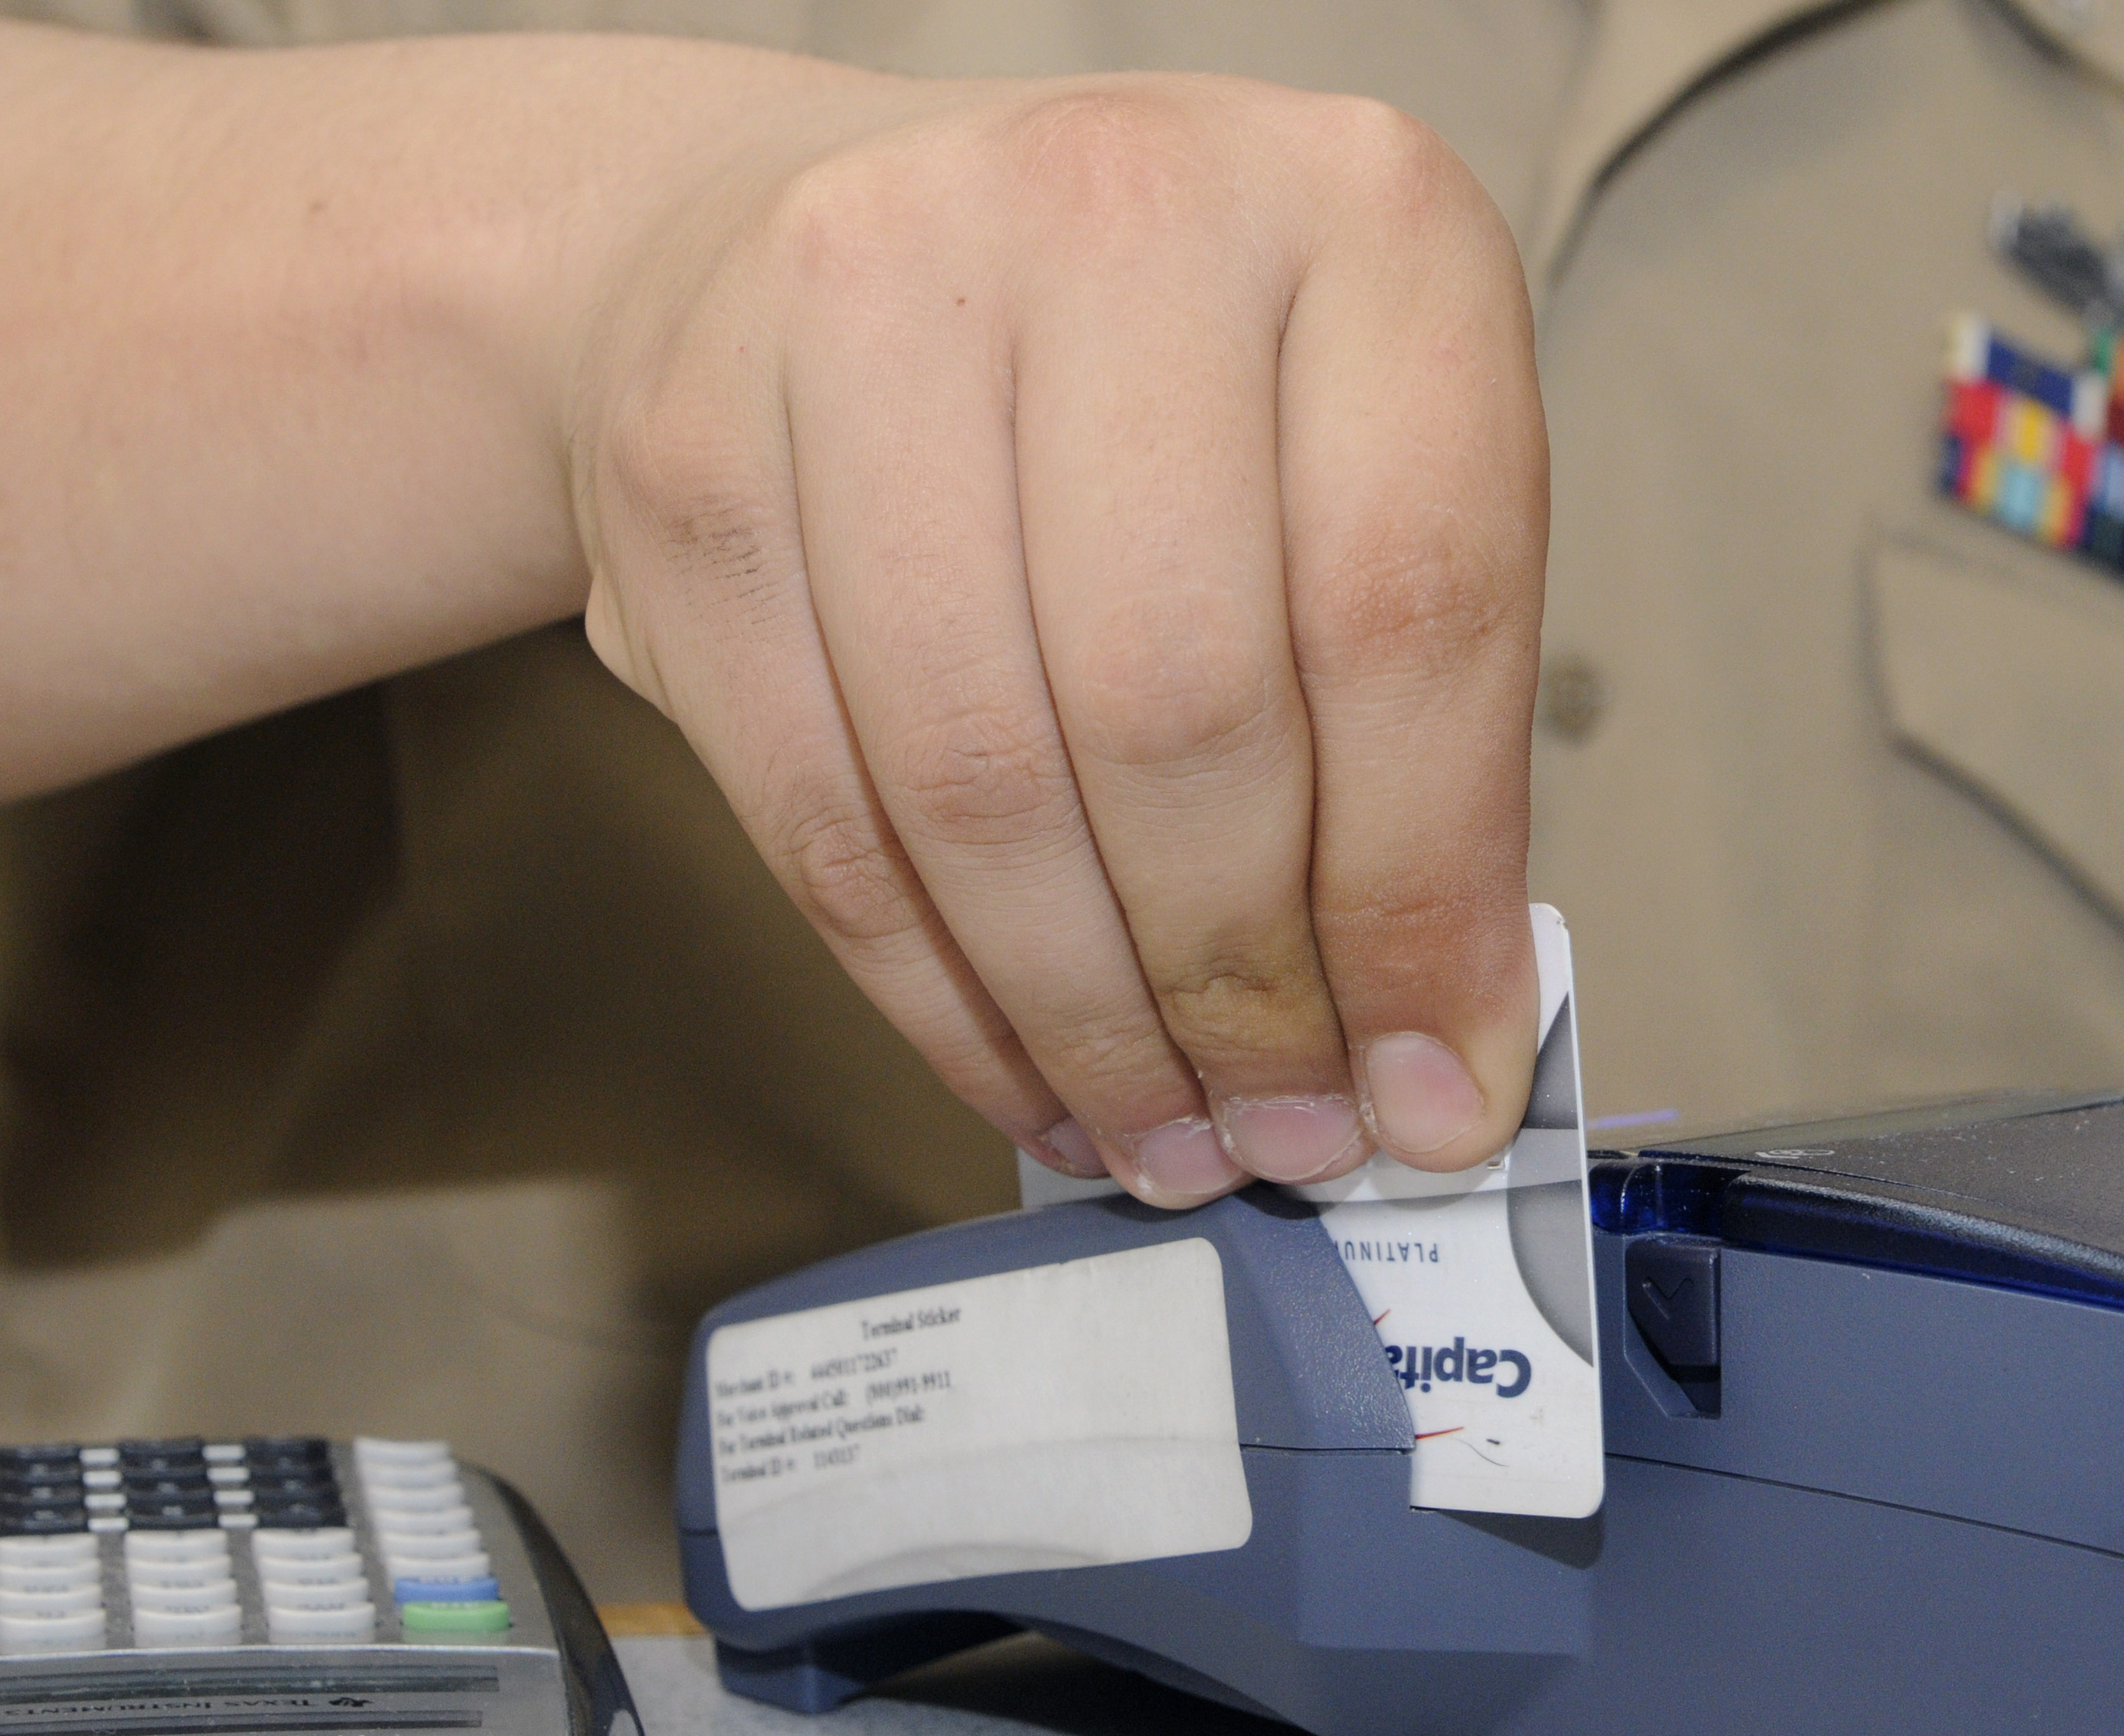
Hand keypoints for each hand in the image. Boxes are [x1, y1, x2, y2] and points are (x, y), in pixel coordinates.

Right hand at [568, 73, 1546, 1204]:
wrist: (817, 255)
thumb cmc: (1147, 400)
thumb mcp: (1347, 482)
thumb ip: (1414, 739)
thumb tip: (1432, 1066)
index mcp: (1356, 220)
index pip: (1410, 612)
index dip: (1419, 899)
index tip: (1430, 1093)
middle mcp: (1113, 213)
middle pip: (1181, 705)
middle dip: (1240, 986)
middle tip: (1280, 1132)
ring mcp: (869, 308)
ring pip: (984, 777)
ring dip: (1088, 1020)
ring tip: (1162, 1134)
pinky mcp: (691, 451)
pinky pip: (823, 808)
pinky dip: (937, 995)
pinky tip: (1028, 1077)